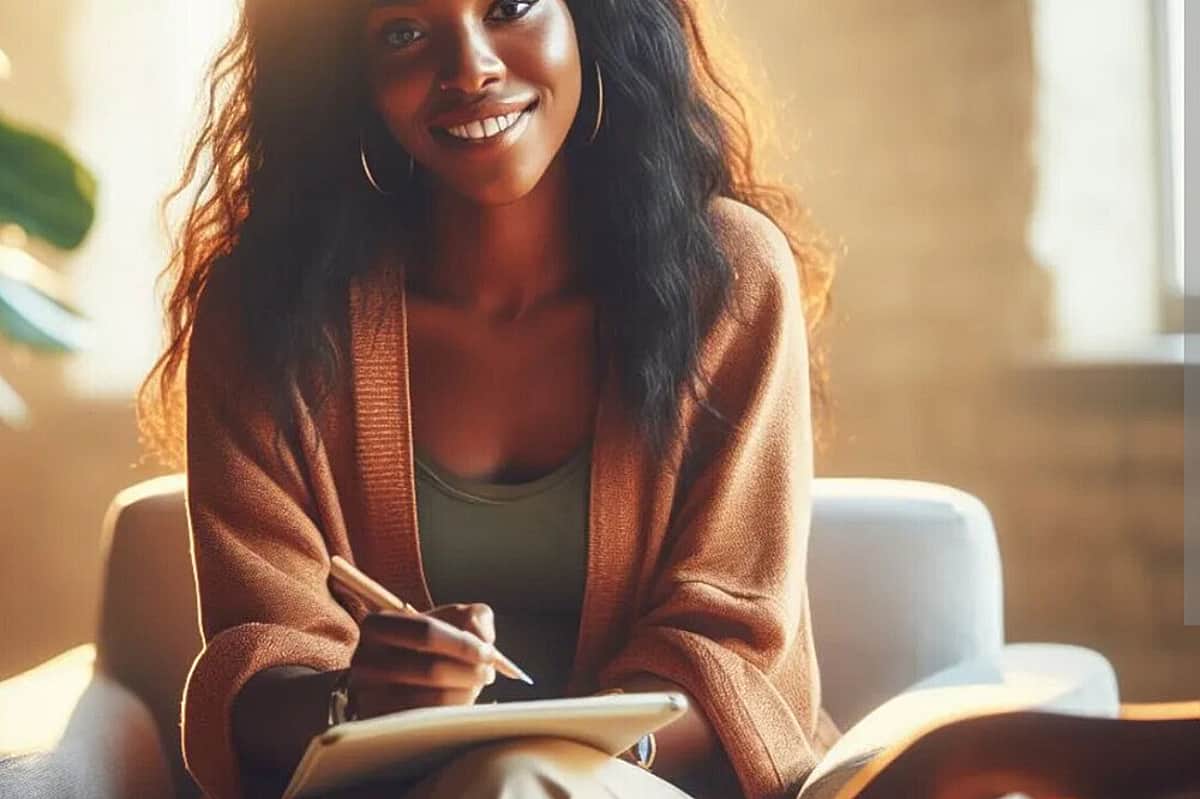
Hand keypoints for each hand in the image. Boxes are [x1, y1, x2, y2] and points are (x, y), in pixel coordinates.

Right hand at [348, 602, 496, 718]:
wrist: (397, 681)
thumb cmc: (429, 647)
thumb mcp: (449, 620)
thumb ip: (473, 617)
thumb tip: (484, 636)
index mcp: (376, 625)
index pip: (426, 632)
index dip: (464, 644)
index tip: (488, 652)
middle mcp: (365, 661)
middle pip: (431, 669)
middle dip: (471, 671)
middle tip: (488, 672)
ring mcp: (368, 697)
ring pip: (433, 699)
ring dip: (467, 692)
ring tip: (476, 685)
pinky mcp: (380, 723)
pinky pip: (428, 722)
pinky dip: (454, 711)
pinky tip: (461, 700)